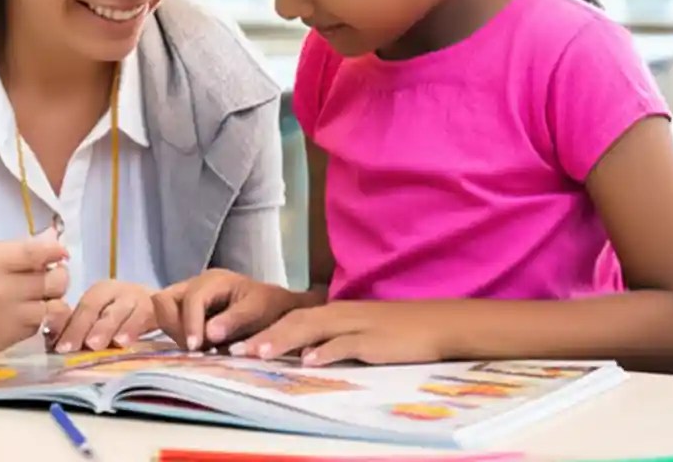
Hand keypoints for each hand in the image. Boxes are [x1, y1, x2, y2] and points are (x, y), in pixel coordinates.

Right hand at [0, 235, 69, 350]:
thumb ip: (23, 251)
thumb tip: (58, 247)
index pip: (40, 253)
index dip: (57, 252)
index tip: (60, 255)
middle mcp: (3, 292)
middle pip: (56, 284)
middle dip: (58, 278)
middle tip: (48, 277)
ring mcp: (5, 321)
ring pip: (53, 310)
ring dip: (51, 302)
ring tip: (37, 298)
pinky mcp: (4, 342)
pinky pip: (36, 329)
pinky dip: (34, 320)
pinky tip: (20, 314)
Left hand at [53, 281, 155, 352]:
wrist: (161, 307)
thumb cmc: (124, 317)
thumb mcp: (102, 318)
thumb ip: (81, 329)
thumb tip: (55, 347)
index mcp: (99, 292)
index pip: (82, 308)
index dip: (72, 328)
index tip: (61, 349)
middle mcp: (116, 291)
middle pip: (96, 307)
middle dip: (84, 328)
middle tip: (75, 346)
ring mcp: (136, 297)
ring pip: (118, 311)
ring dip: (106, 328)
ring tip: (96, 345)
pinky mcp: (154, 307)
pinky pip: (141, 318)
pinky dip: (131, 329)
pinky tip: (123, 342)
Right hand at [152, 269, 315, 350]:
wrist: (274, 309)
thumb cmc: (269, 307)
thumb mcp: (259, 310)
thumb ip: (235, 320)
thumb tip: (209, 334)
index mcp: (214, 280)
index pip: (192, 299)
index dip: (190, 323)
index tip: (195, 348)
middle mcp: (195, 285)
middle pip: (163, 300)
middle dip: (174, 326)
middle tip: (192, 349)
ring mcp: (186, 297)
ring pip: (161, 311)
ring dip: (172, 332)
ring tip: (194, 350)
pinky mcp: (182, 312)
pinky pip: (166, 321)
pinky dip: (171, 334)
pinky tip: (183, 348)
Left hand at [235, 301, 451, 366]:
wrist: (438, 323)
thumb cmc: (401, 330)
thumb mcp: (361, 333)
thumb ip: (333, 341)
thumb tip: (306, 355)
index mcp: (336, 312)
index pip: (292, 319)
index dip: (264, 330)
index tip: (238, 343)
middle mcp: (340, 314)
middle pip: (293, 322)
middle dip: (263, 335)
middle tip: (234, 350)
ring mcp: (356, 325)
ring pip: (311, 329)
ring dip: (283, 340)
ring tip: (258, 353)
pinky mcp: (373, 340)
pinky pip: (344, 345)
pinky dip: (324, 351)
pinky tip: (308, 360)